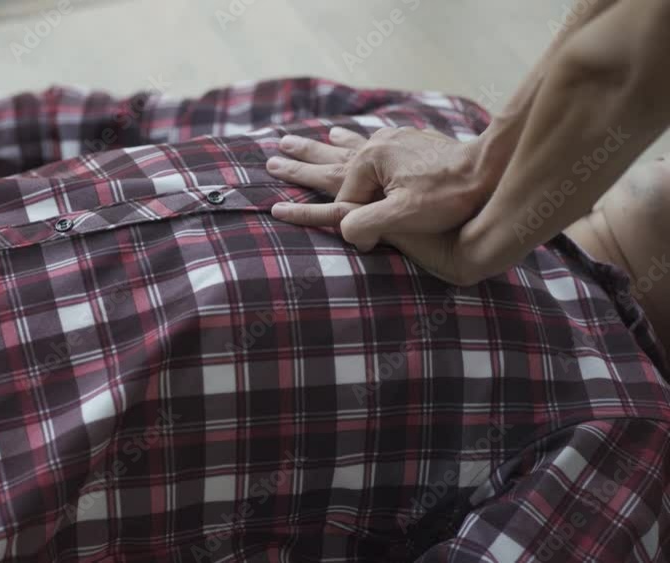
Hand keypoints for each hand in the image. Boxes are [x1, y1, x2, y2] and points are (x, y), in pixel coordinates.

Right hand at [267, 126, 494, 250]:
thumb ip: (365, 225)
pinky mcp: (409, 142)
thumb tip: (349, 234)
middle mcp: (375, 147)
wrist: (489, 170)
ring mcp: (392, 142)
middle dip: (299, 160)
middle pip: (328, 159)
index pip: (343, 201)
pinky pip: (371, 140)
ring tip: (300, 139)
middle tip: (273, 155)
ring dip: (322, 146)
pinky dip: (353, 139)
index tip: (368, 242)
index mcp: (368, 163)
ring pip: (347, 147)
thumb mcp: (403, 216)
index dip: (354, 225)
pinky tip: (346, 135)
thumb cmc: (449, 195)